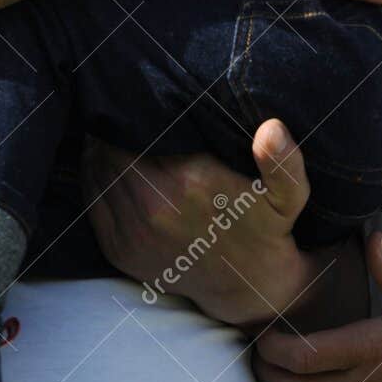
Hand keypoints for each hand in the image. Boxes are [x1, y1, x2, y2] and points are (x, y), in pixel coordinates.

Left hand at [83, 121, 326, 326]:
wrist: (246, 286)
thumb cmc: (267, 228)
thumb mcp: (290, 194)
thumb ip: (285, 161)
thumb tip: (271, 128)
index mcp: (190, 183)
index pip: (140, 133)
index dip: (132, 110)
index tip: (136, 94)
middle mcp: (155, 207)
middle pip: (111, 150)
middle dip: (110, 127)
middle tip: (115, 107)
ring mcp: (132, 232)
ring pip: (97, 173)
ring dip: (97, 149)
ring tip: (105, 128)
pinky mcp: (120, 251)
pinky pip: (92, 203)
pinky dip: (91, 178)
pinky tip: (99, 161)